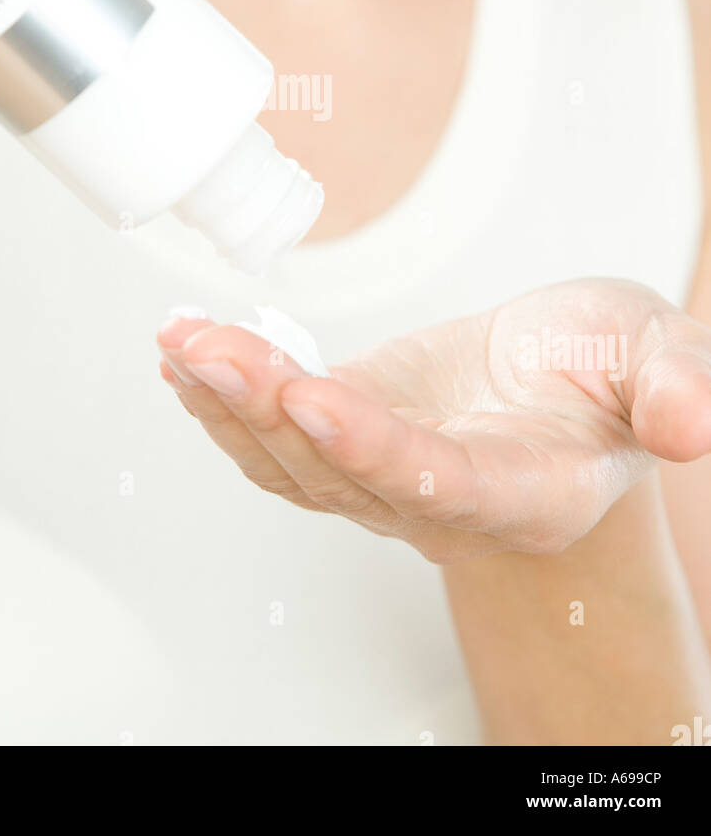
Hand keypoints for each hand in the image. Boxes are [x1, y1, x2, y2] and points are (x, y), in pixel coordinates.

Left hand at [157, 279, 710, 561]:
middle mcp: (441, 501)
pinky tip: (188, 357)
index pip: (440, 484)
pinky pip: (275, 438)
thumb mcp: (658, 355)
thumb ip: (674, 384)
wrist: (564, 388)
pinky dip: (225, 400)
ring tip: (182, 341)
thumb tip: (690, 421)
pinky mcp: (346, 436)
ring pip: (293, 462)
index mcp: (524, 490)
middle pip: (342, 474)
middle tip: (213, 349)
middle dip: (269, 411)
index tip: (316, 398)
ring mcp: (383, 476)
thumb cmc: (608, 372)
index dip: (375, 450)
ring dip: (230, 403)